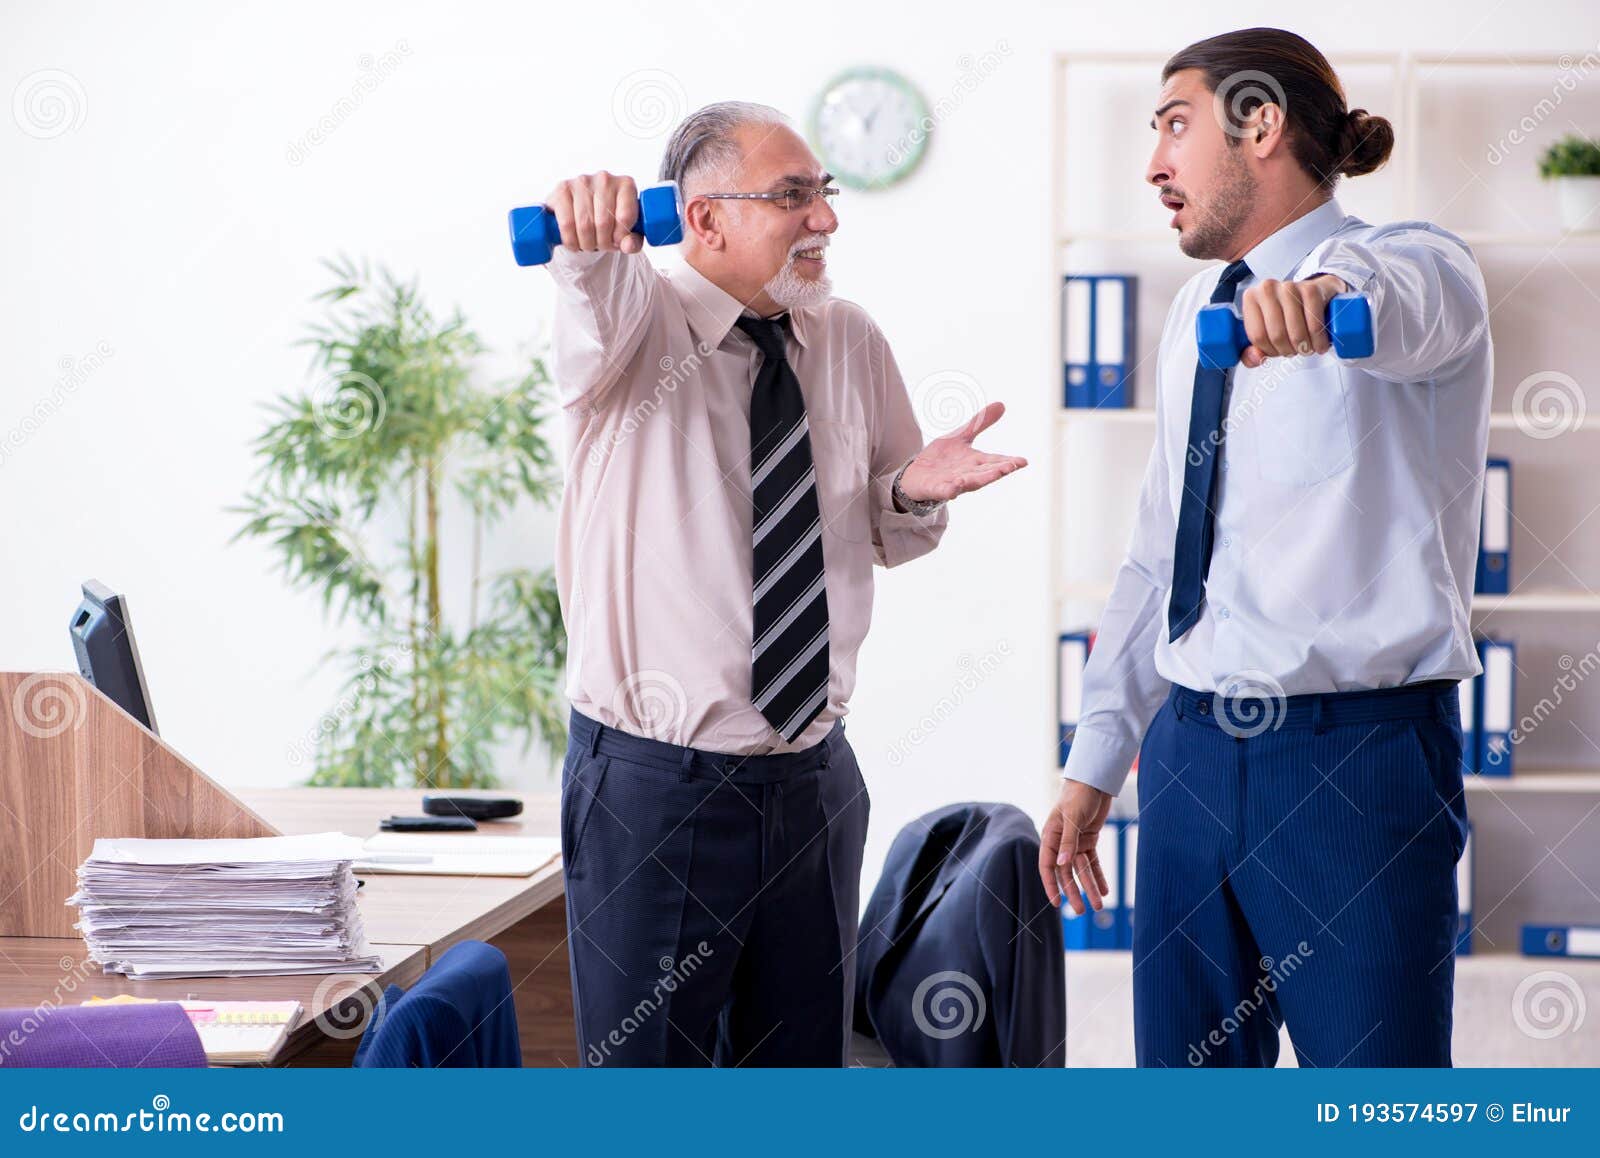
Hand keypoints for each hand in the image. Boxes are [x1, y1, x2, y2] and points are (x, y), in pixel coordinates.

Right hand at [545, 171, 641, 254]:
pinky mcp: (563, 188)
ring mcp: (582, 181)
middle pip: (604, 222)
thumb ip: (633, 242)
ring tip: (589, 244)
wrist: (581, 211)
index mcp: (626, 185)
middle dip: (603, 243)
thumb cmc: (609, 221)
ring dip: (587, 243)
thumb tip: (627, 246)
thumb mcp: (626, 234)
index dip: (620, 237)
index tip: (616, 243)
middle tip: (601, 246)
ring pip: (584, 224)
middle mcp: (605, 178)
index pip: (626, 216)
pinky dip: (570, 240)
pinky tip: (574, 242)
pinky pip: (567, 223)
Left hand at [897, 401, 1027, 503]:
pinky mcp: (937, 489)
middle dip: (998, 470)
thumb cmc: (942, 459)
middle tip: (1011, 467)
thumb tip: (1002, 404)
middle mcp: (968, 474)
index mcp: (975, 462)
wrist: (917, 475)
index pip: (995, 461)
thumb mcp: (961, 436)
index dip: (1009, 462)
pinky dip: (950, 490)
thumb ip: (980, 423)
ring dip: (981, 480)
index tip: (1023, 461)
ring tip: (994, 475)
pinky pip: (945, 491)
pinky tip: (954, 488)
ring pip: (970, 483)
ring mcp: (953, 483)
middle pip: (986, 473)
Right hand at [1038, 778, 1112, 913]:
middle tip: (1081, 911)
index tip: (1057, 903)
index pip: (1047, 866)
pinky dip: (1099, 875)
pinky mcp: (1088, 840)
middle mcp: (1060, 843)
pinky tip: (1105, 890)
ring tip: (1099, 905)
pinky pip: (1092, 862)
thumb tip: (1061, 865)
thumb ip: (1067, 841)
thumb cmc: (1078, 796)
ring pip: (1081, 870)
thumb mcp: (1072, 818)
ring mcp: (1075, 843)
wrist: (1093, 782)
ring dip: (1090, 887)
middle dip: (1074, 892)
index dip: (1051, 885)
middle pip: (1066, 873)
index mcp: (1050, 837)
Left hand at [1237, 273, 1348, 367]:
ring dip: (1304, 347)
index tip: (1278, 351)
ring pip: (1296, 333)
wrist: (1316, 293)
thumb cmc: (1286, 315)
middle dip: (1288, 350)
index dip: (1270, 351)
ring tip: (1307, 347)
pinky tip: (1319, 343)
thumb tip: (1257, 358)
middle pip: (1277, 336)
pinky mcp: (1311, 289)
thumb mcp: (1265, 332)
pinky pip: (1314, 326)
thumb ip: (1252, 352)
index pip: (1258, 337)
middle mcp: (1267, 289)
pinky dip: (1318, 341)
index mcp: (1251, 299)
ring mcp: (1289, 287)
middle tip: (1295, 350)